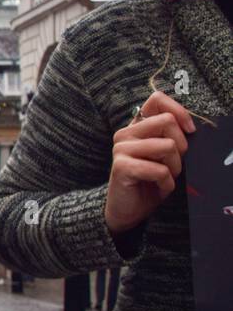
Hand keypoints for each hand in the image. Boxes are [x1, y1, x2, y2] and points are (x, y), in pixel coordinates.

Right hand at [104, 91, 193, 236]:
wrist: (128, 210)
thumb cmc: (150, 181)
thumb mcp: (165, 155)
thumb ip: (172, 136)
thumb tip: (190, 127)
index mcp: (137, 127)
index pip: (157, 100)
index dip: (179, 112)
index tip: (189, 131)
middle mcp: (126, 134)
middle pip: (168, 121)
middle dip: (181, 146)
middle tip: (173, 165)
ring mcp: (121, 149)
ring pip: (168, 146)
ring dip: (174, 167)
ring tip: (165, 177)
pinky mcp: (121, 167)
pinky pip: (159, 169)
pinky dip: (166, 182)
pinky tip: (158, 187)